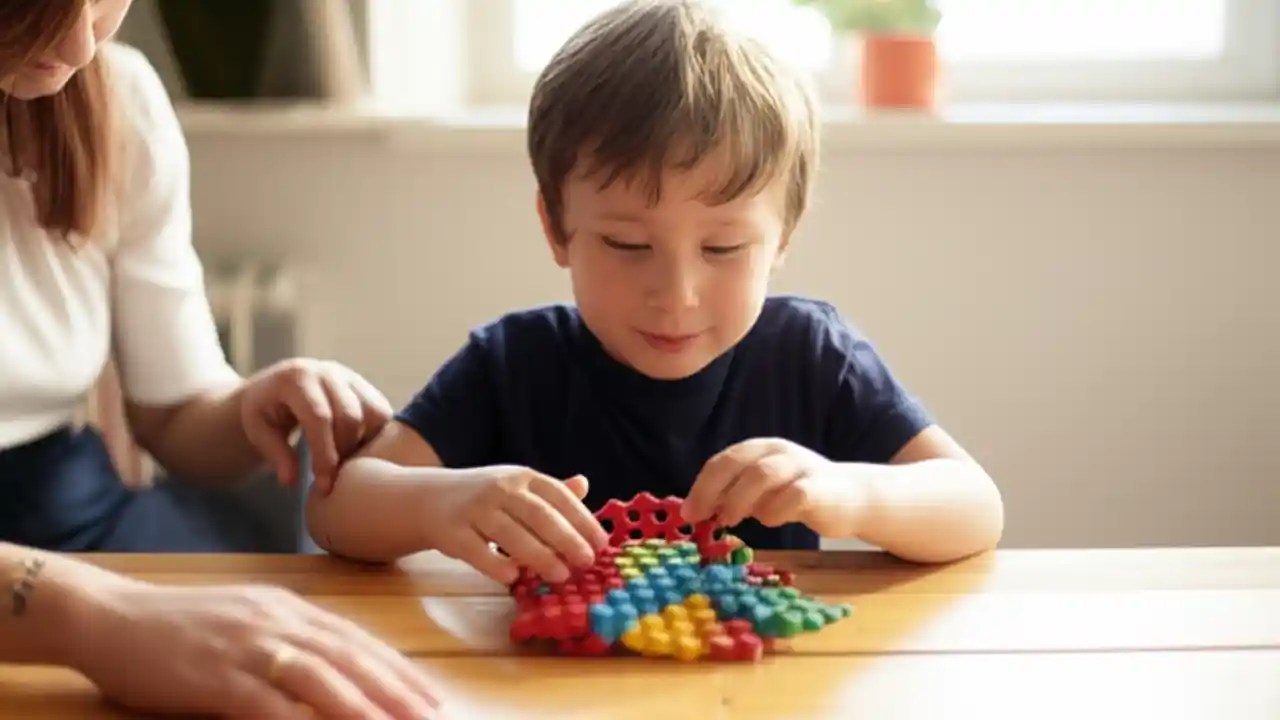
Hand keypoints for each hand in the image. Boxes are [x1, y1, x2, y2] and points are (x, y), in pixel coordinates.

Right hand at [74, 579, 441, 718]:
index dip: (395, 668)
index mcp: (286, 607)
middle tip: (432, 714)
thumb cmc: (176, 625)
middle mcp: (276, 621)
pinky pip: (269, 704)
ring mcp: (248, 646)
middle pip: (350, 656)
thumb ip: (286, 638)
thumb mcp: (244, 620)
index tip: (427, 693)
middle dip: (396, 688)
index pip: (355, 639)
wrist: (109, 616)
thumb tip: (330, 669)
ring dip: (365, 705)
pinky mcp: (218, 675)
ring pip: (322, 677)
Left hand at [241, 358, 392, 493]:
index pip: (319, 418)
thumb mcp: (257, 430)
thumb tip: (291, 481)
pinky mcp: (365, 386)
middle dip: (346, 453)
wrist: (275, 385)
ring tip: (347, 463)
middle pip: (350, 416)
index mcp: (297, 378)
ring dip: (366, 444)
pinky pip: (383, 413)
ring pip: (376, 413)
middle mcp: (328, 372)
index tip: (324, 485)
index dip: (325, 454)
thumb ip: (276, 454)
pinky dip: (376, 437)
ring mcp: (351, 377)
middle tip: (336, 478)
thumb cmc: (264, 410)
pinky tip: (358, 452)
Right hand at [423, 469, 609, 584]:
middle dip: (566, 540)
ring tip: (561, 575)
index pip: (558, 495)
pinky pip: (477, 551)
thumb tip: (585, 485)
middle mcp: (499, 489)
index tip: (601, 543)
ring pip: (511, 534)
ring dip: (539, 556)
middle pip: (538, 515)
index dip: (582, 519)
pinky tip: (514, 578)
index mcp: (522, 477)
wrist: (428, 497)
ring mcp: (474, 509)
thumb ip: (551, 492)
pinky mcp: (452, 532)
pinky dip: (496, 565)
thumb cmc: (485, 497)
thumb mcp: (518, 487)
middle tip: (587, 562)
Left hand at [683, 438, 834, 527]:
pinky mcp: (819, 489)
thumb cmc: (800, 494)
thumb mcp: (764, 491)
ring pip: (762, 475)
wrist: (853, 497)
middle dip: (712, 489)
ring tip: (728, 520)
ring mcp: (800, 467)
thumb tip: (699, 511)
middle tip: (699, 516)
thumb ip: (735, 495)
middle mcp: (778, 452)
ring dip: (738, 499)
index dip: (701, 485)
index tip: (688, 512)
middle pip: (737, 462)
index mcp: (761, 449)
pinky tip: (771, 521)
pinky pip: (792, 498)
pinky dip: (775, 512)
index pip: (724, 460)